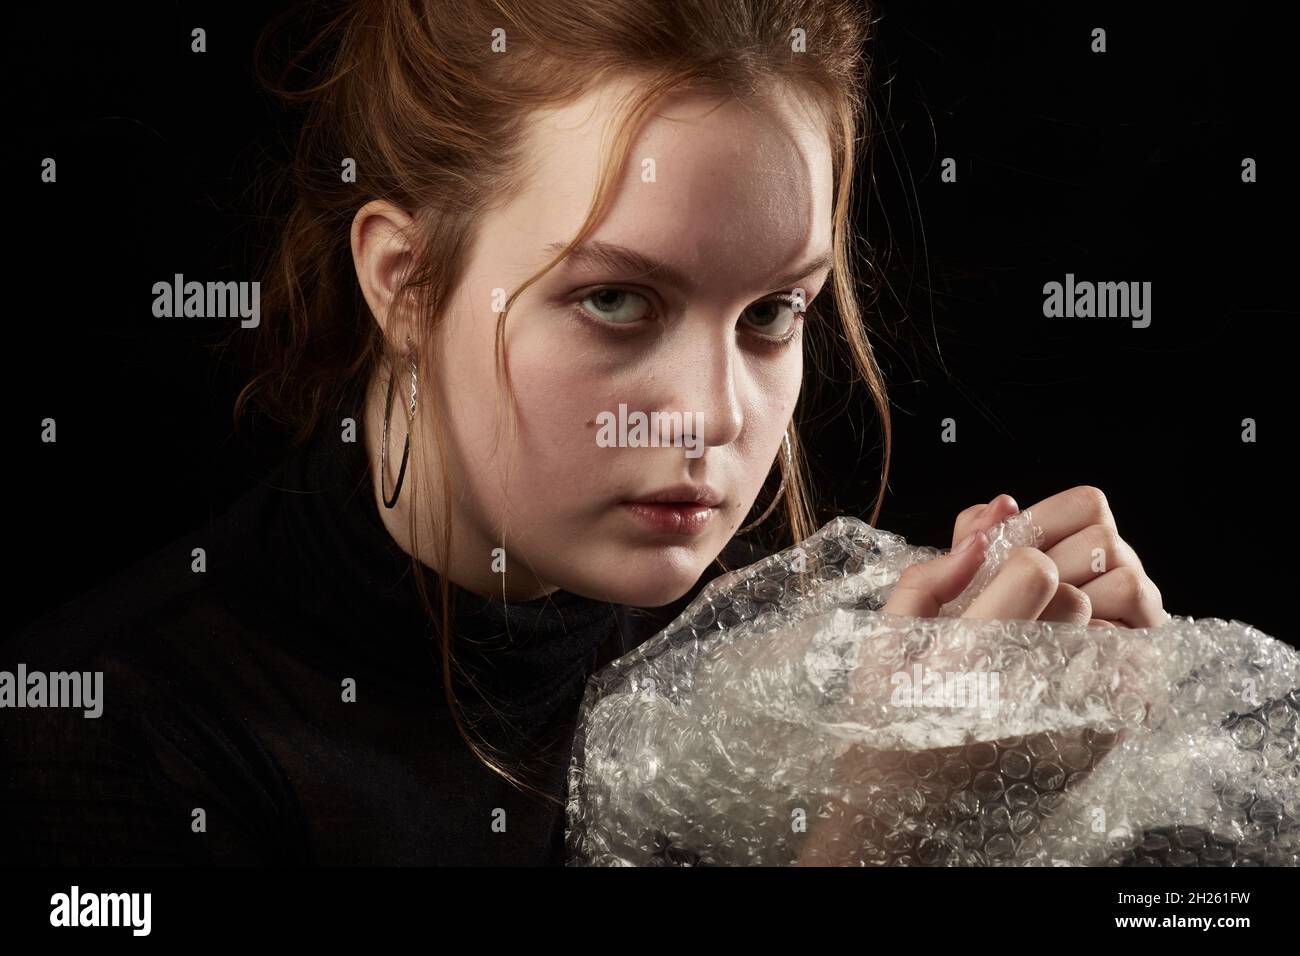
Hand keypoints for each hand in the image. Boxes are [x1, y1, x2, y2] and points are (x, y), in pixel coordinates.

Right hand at [795, 492, 1165, 864]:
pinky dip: (1094, 670)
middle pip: (1075, 602)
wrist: (900, 819)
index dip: (1015, 561)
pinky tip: (1052, 681)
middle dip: (1043, 597)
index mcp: (965, 663)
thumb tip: (990, 518)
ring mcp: (1061, 729)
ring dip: (1070, 632)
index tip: (994, 578)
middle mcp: (1022, 696)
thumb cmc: (883, 725)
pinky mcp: (1086, 752)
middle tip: (1008, 617)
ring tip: (1027, 651)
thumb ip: (930, 578)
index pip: (1035, 573)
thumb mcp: (881, 646)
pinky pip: (1117, 683)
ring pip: (1100, 639)